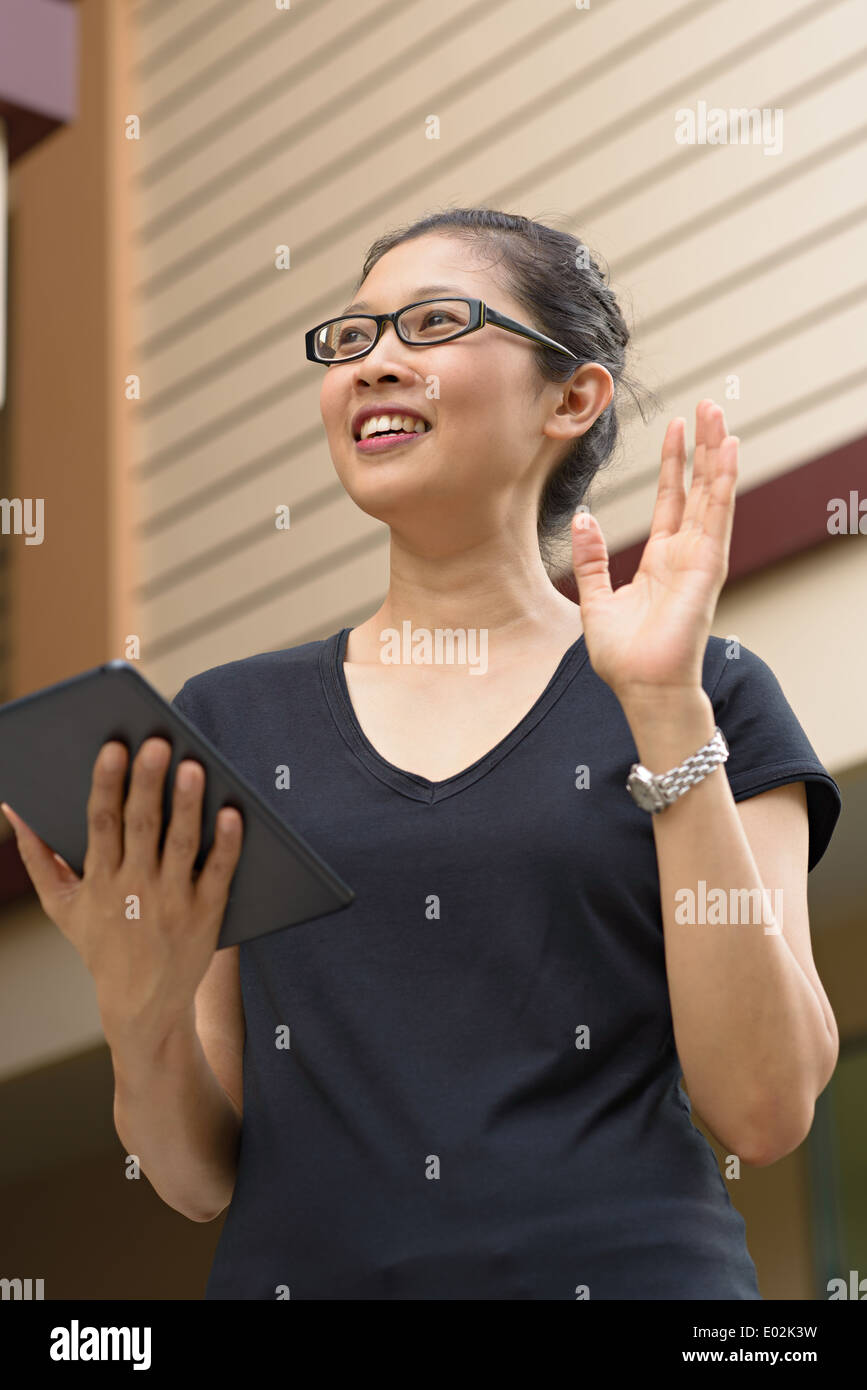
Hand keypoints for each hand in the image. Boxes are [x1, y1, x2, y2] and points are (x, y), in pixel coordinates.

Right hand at [0, 737, 242, 1049]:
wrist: (142, 1006)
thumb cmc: (102, 944)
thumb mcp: (62, 905)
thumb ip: (37, 857)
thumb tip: (12, 809)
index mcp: (99, 880)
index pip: (101, 822)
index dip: (107, 783)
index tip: (114, 746)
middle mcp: (135, 888)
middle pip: (141, 826)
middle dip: (148, 783)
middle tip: (158, 742)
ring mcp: (173, 901)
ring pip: (182, 844)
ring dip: (187, 805)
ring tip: (195, 766)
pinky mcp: (206, 914)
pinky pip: (218, 872)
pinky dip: (226, 844)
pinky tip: (233, 812)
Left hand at [570, 398, 737, 700]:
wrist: (642, 687)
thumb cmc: (624, 656)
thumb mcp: (595, 599)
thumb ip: (592, 557)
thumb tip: (584, 517)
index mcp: (661, 560)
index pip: (672, 500)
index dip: (675, 464)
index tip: (677, 429)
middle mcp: (685, 554)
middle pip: (698, 489)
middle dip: (703, 447)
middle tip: (707, 406)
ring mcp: (700, 559)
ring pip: (712, 495)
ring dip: (717, 454)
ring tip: (720, 416)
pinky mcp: (708, 568)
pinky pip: (717, 517)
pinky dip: (724, 484)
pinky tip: (729, 453)